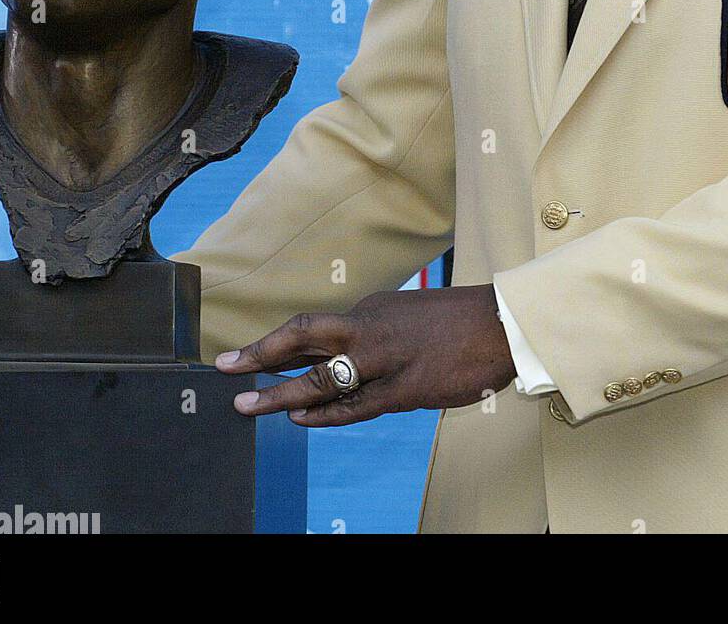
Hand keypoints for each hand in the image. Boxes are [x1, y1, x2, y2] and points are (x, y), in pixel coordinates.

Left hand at [216, 284, 516, 426]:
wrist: (503, 323)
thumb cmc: (458, 324)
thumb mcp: (407, 318)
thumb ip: (374, 334)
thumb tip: (342, 358)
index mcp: (372, 310)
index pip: (313, 329)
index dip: (275, 343)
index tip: (242, 354)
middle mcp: (372, 327)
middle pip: (306, 336)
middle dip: (261, 353)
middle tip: (224, 368)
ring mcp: (388, 357)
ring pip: (324, 375)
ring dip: (281, 391)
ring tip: (247, 405)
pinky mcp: (408, 387)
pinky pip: (358, 404)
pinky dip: (326, 412)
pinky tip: (300, 417)